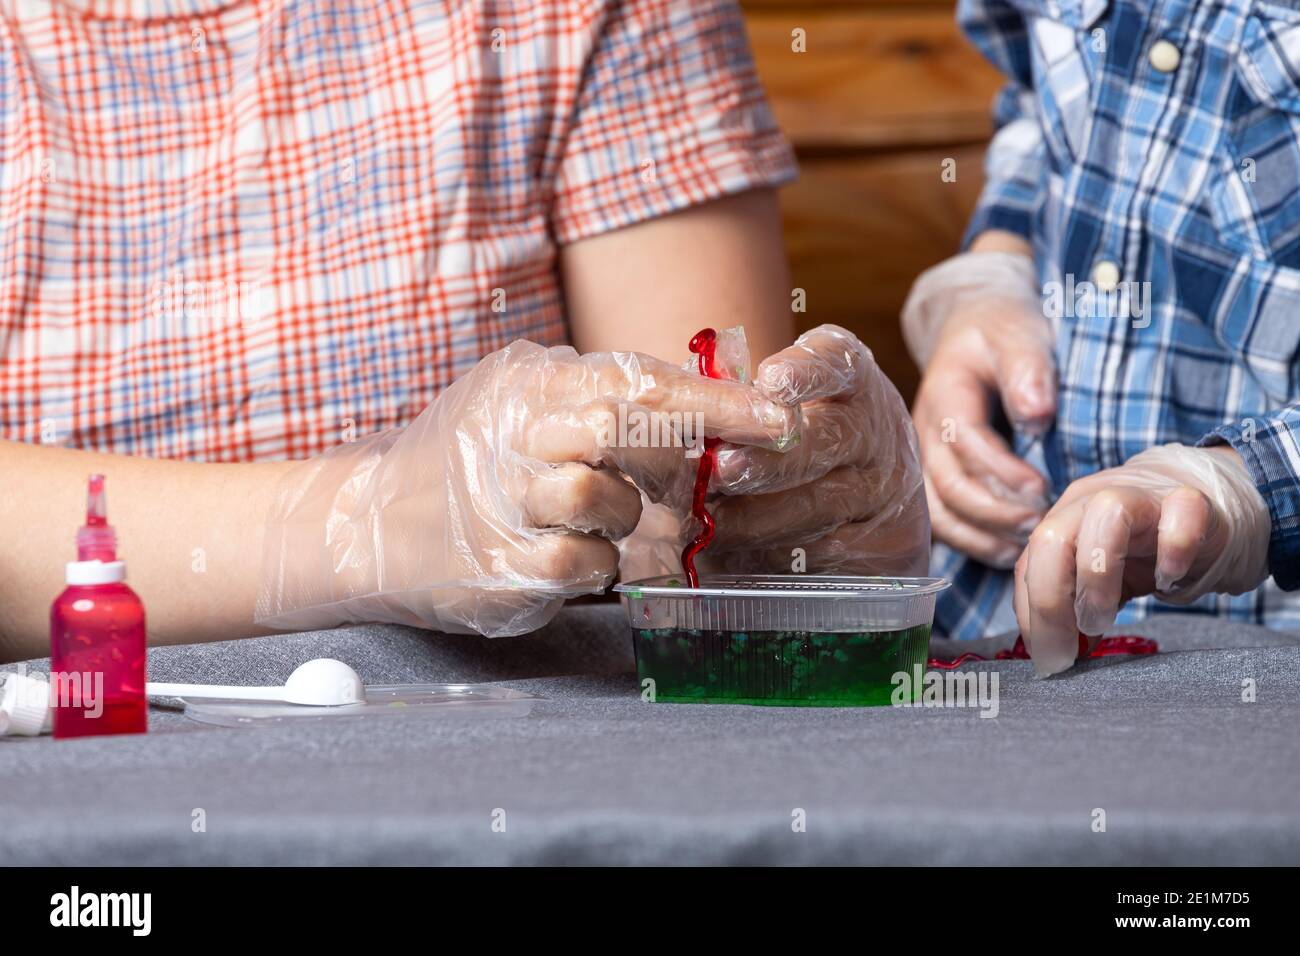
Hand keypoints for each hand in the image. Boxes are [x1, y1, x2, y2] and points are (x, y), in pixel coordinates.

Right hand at [257, 340, 798, 635]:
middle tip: (689, 478)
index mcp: (531, 384)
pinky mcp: (502, 568)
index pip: (638, 381)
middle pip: (620, 428)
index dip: (715, 402)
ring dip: (624, 515)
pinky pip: (583, 564)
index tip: (775, 418)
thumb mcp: (525, 398)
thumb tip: (706, 395)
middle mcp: (516, 434)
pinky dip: (596, 562)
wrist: (373, 524)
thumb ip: (603, 394)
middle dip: (671, 457)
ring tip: (604, 516)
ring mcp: (504, 503)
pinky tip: (578, 554)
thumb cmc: (470, 457)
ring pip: (603, 499)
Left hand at [701, 324, 930, 575]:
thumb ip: (736, 400)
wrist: (869, 482)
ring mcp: (885, 486)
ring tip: (708, 519)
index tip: (771, 382)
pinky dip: (775, 552)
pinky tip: (738, 550)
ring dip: (756, 517)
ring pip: (818, 505)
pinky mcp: (889, 541)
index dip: (805, 371)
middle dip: (767, 461)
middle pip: (823, 443)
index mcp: (850, 375)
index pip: (834, 364)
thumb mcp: (780, 398)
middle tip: (722, 471)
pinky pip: (824, 551)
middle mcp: (876, 427)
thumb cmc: (799, 428)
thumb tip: (678, 411)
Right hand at [906, 252, 1055, 567]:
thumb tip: (1038, 414)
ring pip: (940, 510)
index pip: (964, 441)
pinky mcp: (935, 474)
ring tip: (1024, 545)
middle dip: (994, 511)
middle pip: (949, 485)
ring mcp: (925, 457)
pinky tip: (1004, 552)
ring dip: (981, 534)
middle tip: (1039, 523)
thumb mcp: (1018, 332)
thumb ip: (1028, 368)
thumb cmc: (1000, 331)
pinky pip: (942, 518)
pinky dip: (970, 541)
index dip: (1000, 471)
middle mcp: (925, 432)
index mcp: (945, 394)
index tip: (1042, 489)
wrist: (972, 329)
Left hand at [1013, 444, 1270, 675]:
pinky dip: (1173, 546)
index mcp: (1065, 521)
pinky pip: (1182, 509)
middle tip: (1074, 643)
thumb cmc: (1148, 548)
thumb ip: (1076, 603)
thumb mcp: (1103, 578)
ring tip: (1106, 618)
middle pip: (1052, 537)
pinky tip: (1168, 578)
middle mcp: (1094, 501)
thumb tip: (1056, 651)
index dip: (1031, 614)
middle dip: (1051, 599)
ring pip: (1107, 513)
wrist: (1209, 508)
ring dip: (1098, 573)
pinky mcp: (1194, 501)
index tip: (1049, 657)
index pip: (1030, 564)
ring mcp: (1144, 496)